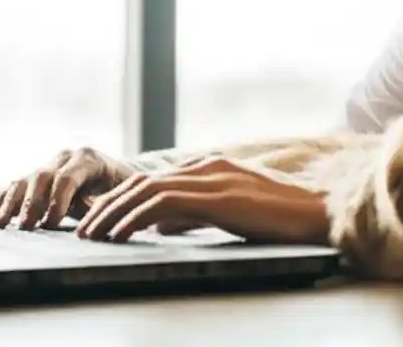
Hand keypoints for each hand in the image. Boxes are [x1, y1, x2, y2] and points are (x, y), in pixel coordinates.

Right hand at [0, 147, 135, 229]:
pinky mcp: (36, 177)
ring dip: (12, 205)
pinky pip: (15, 188)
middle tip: (26, 226)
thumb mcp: (115, 197)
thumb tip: (88, 226)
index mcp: (88, 159)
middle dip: (33, 204)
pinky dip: (3, 203)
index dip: (57, 200)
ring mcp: (49, 165)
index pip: (67, 177)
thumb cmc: (119, 190)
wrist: (116, 177)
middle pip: (42, 177)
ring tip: (0, 225)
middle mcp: (65, 158)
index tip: (50, 223)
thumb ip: (100, 208)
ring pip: (24, 181)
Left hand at [74, 156, 330, 244]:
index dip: (121, 199)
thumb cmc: (279, 219)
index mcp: (209, 167)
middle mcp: (205, 167)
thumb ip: (194, 213)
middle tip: (84, 229)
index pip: (153, 180)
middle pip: (142, 182)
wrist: (317, 214)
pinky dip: (135, 218)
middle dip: (108, 205)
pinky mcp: (215, 196)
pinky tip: (120, 234)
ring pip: (146, 191)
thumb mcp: (228, 213)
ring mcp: (210, 178)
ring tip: (92, 235)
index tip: (99, 220)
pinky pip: (163, 204)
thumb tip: (161, 226)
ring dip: (114, 213)